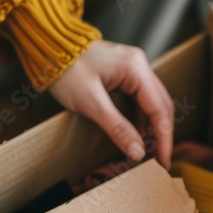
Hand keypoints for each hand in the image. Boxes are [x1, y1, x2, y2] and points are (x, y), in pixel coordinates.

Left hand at [49, 41, 174, 167]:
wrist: (49, 50)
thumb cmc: (66, 71)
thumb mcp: (90, 103)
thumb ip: (117, 128)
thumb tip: (138, 152)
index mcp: (135, 68)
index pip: (159, 108)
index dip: (164, 137)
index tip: (163, 161)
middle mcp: (139, 65)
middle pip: (161, 105)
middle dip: (160, 134)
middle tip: (157, 161)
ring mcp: (133, 68)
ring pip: (152, 103)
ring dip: (151, 128)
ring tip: (147, 152)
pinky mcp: (125, 74)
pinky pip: (140, 100)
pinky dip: (141, 119)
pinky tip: (137, 135)